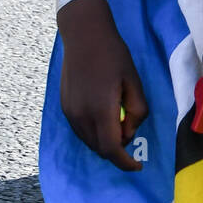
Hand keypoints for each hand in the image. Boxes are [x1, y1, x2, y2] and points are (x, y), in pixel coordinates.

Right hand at [58, 0, 148, 170]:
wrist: (84, 35)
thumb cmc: (114, 55)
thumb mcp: (133, 81)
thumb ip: (136, 110)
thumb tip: (129, 132)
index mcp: (101, 110)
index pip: (112, 150)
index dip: (125, 163)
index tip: (138, 166)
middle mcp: (81, 117)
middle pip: (99, 150)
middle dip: (117, 151)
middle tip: (130, 132)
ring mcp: (70, 113)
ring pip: (88, 142)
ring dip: (105, 142)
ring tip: (119, 122)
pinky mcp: (64, 107)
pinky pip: (81, 131)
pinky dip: (94, 133)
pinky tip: (104, 117)